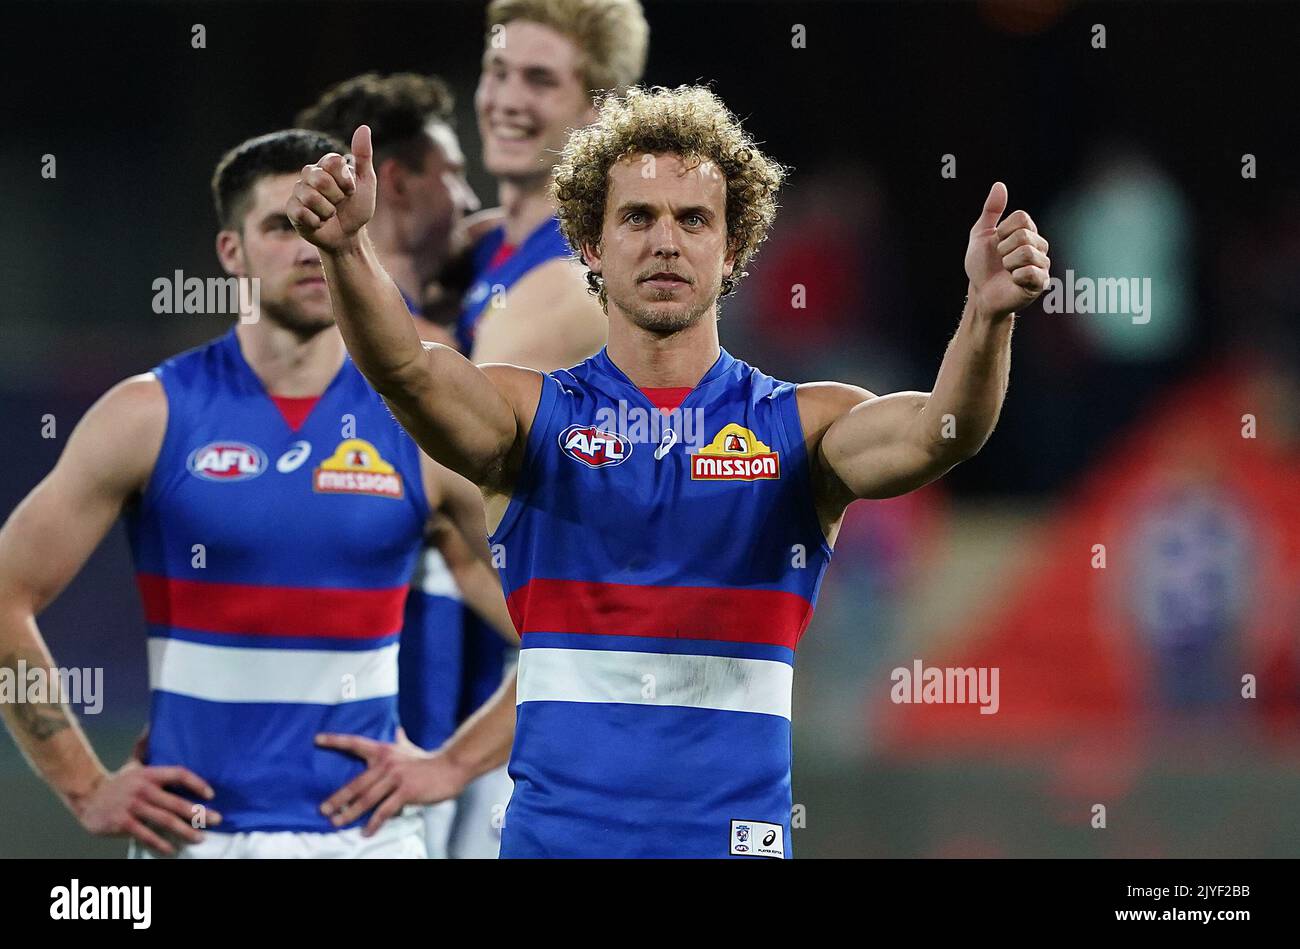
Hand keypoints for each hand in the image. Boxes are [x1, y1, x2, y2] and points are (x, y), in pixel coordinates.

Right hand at [74, 761, 219, 855]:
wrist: (87, 797)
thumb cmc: (117, 782)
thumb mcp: (133, 763)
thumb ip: (145, 747)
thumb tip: (151, 725)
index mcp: (149, 774)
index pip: (179, 775)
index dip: (197, 783)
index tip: (211, 794)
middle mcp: (143, 789)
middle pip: (176, 802)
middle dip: (199, 813)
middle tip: (217, 819)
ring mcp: (132, 807)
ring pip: (164, 820)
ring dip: (184, 830)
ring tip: (200, 837)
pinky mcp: (122, 823)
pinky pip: (145, 835)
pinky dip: (159, 842)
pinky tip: (172, 848)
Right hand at [287, 125, 376, 251]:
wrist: (349, 236)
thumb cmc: (357, 208)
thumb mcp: (366, 182)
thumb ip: (363, 156)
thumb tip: (364, 127)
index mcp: (326, 165)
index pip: (333, 162)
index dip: (345, 180)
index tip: (351, 190)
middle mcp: (309, 174)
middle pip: (320, 179)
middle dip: (337, 197)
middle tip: (340, 203)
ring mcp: (298, 191)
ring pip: (311, 197)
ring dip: (328, 211)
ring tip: (330, 214)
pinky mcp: (292, 209)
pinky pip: (302, 213)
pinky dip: (317, 222)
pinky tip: (319, 223)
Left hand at [316, 728, 471, 836]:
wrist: (450, 767)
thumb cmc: (428, 760)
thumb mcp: (411, 748)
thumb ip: (401, 741)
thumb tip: (398, 730)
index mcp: (384, 751)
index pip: (355, 743)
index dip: (336, 741)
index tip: (317, 739)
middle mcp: (386, 763)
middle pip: (356, 782)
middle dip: (338, 798)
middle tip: (323, 809)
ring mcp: (396, 778)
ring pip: (367, 799)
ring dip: (350, 813)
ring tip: (337, 822)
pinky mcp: (405, 792)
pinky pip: (385, 810)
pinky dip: (374, 823)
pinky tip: (366, 832)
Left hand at [964, 181, 1050, 318]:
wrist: (980, 294)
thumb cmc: (981, 266)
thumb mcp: (981, 234)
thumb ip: (991, 210)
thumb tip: (999, 185)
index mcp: (1027, 232)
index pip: (1021, 218)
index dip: (1003, 231)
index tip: (997, 243)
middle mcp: (1039, 246)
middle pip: (1024, 235)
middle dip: (1003, 249)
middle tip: (1001, 260)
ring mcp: (1042, 264)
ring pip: (1027, 253)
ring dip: (1008, 263)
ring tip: (1007, 271)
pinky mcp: (1041, 283)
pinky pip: (1031, 272)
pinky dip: (1016, 276)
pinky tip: (1014, 281)